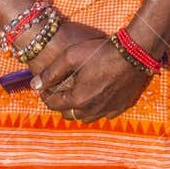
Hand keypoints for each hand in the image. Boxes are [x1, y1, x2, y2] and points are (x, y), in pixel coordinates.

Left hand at [29, 21, 150, 123]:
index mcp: (78, 99)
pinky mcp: (121, 107)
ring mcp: (108, 110)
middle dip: (61, 103)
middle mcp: (93, 110)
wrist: (134, 53)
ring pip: (86, 117)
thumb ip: (51, 72)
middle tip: (61, 88)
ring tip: (78, 91)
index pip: (53, 104)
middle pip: (69, 114)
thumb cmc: (101, 52)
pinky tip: (97, 93)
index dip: (46, 94)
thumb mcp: (71, 56)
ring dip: (78, 107)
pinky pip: (103, 114)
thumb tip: (34, 85)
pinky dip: (96, 107)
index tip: (45, 85)